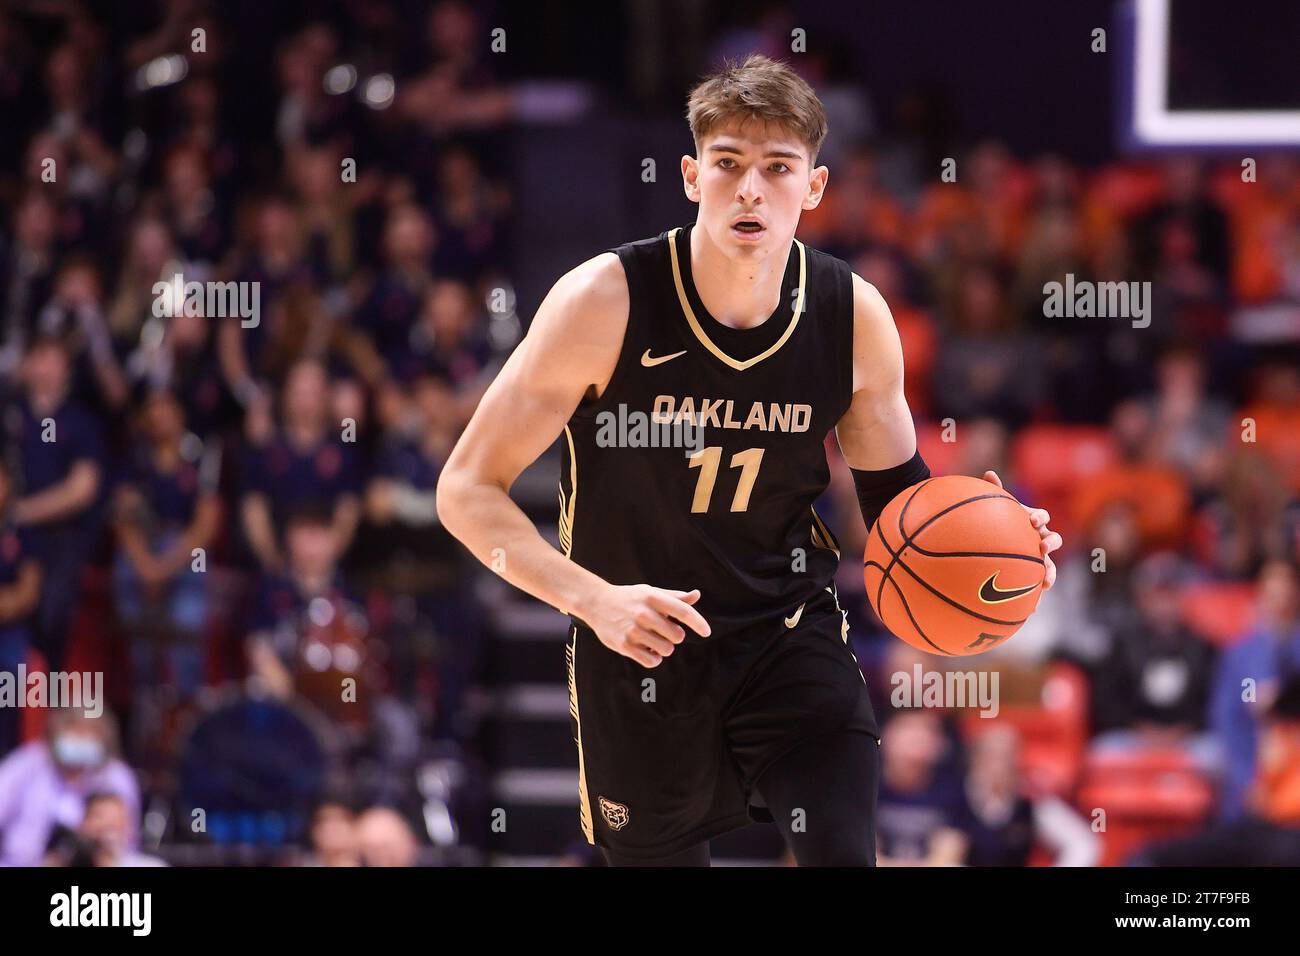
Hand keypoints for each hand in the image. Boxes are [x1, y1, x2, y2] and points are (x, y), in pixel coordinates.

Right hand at [579, 584, 710, 667]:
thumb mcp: (650, 592)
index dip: (698, 623)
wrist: (596, 603)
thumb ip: (674, 597)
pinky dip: (654, 658)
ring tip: (652, 640)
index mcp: (653, 597)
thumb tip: (697, 595)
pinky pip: (652, 661)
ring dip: (664, 648)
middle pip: (677, 636)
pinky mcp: (624, 645)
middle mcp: (644, 613)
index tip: (707, 632)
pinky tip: (647, 650)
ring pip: (666, 650)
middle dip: (674, 636)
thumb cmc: (629, 598)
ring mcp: (633, 630)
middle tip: (662, 631)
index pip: (683, 611)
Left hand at [983, 470, 1061, 589]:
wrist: (997, 545)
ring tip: (1044, 582)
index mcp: (1032, 523)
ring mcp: (1039, 561)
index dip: (1039, 518)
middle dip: (1051, 543)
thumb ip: (995, 492)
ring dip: (1050, 573)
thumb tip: (989, 473)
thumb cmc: (999, 523)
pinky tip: (1031, 609)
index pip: (1041, 518)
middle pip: (1053, 541)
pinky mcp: (1033, 578)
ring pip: (1050, 567)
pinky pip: (1036, 588)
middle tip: (1042, 547)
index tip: (1030, 520)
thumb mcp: (997, 510)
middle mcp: (1040, 541)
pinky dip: (1035, 598)